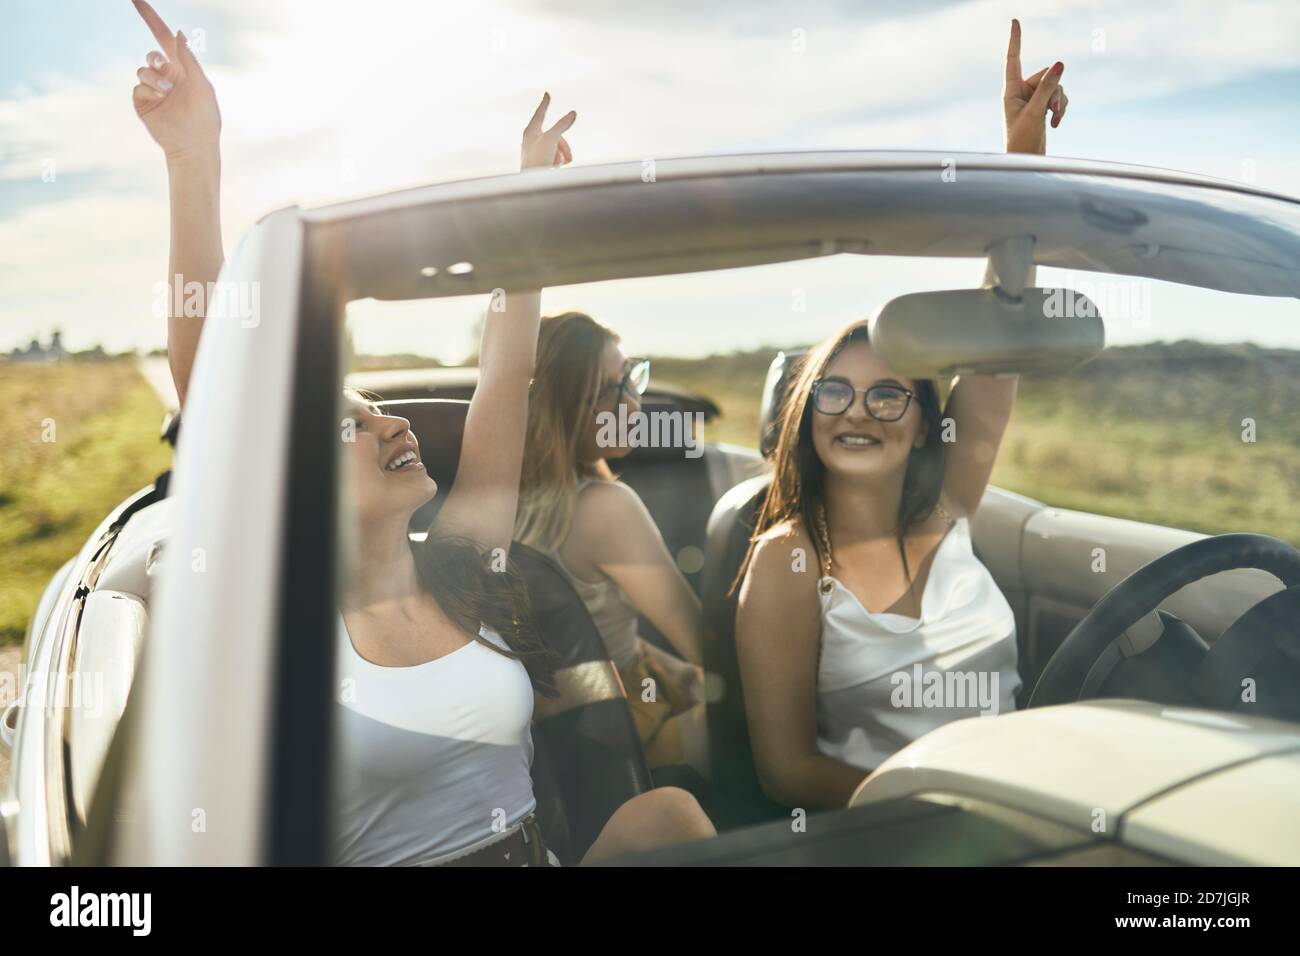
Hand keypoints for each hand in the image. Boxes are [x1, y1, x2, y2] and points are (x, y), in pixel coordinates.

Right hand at [131, 0, 220, 160]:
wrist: (194, 147)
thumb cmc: (205, 118)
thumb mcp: (202, 86)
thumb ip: (188, 59)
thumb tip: (178, 33)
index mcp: (183, 69)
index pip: (163, 38)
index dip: (151, 18)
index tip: (137, 0)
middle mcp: (167, 76)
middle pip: (151, 54)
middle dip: (156, 60)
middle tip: (168, 75)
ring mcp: (153, 89)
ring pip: (142, 70)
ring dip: (153, 78)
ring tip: (167, 93)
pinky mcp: (143, 103)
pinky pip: (137, 86)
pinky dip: (147, 90)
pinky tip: (159, 99)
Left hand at [520, 93, 575, 169]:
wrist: (535, 187)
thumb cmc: (537, 162)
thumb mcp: (551, 139)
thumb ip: (562, 125)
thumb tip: (573, 113)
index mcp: (530, 132)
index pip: (539, 113)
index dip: (544, 103)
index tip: (547, 94)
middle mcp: (534, 140)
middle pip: (557, 133)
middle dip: (564, 144)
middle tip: (564, 157)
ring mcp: (540, 152)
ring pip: (560, 145)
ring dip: (563, 154)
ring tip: (556, 164)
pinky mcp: (544, 162)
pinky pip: (559, 156)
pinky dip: (561, 161)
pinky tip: (555, 168)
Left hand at [1003, 19, 1067, 154]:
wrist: (1026, 161)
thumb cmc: (1022, 140)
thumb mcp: (1035, 112)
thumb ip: (1047, 88)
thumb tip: (1060, 63)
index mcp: (1010, 91)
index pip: (1012, 60)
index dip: (1015, 40)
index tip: (1015, 21)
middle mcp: (1020, 92)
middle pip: (1046, 74)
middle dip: (1054, 90)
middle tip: (1050, 110)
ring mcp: (1033, 99)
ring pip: (1056, 85)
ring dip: (1059, 101)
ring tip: (1053, 118)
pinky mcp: (1043, 107)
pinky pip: (1060, 96)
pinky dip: (1061, 108)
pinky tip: (1056, 124)